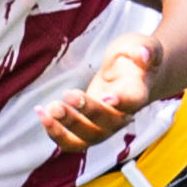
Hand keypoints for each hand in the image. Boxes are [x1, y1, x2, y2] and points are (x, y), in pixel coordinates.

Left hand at [41, 39, 163, 153]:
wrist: (132, 76)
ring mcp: (105, 127)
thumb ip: (146, 49)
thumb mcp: (141, 44)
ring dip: (67, 127)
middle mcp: (123, 116)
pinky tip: (40, 112)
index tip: (107, 98)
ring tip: (49, 109)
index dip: (122, 102)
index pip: (133, 102)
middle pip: (107, 123)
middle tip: (68, 94)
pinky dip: (55, 132)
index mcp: (137, 94)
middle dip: (86, 111)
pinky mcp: (88, 130)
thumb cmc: (134, 58)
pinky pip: (72, 142)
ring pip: (87, 138)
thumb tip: (144, 53)